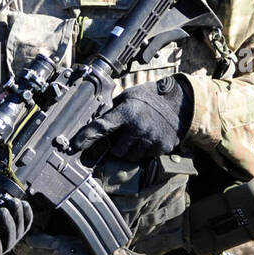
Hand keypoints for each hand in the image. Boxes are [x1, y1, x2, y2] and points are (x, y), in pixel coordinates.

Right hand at [0, 189, 33, 254]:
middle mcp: (1, 249)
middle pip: (9, 242)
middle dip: (7, 225)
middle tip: (2, 211)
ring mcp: (12, 239)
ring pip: (19, 231)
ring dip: (17, 216)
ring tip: (13, 202)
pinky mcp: (21, 229)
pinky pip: (27, 223)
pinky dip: (26, 213)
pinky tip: (23, 203)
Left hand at [69, 76, 192, 163]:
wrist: (179, 102)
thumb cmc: (150, 97)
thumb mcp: (128, 96)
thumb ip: (114, 111)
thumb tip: (96, 124)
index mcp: (126, 113)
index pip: (101, 127)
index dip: (85, 137)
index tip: (73, 146)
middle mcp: (138, 128)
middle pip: (116, 151)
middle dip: (117, 146)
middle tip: (124, 135)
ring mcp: (151, 140)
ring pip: (130, 157)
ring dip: (130, 150)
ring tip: (138, 135)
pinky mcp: (162, 148)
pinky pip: (145, 157)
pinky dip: (144, 151)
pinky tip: (149, 138)